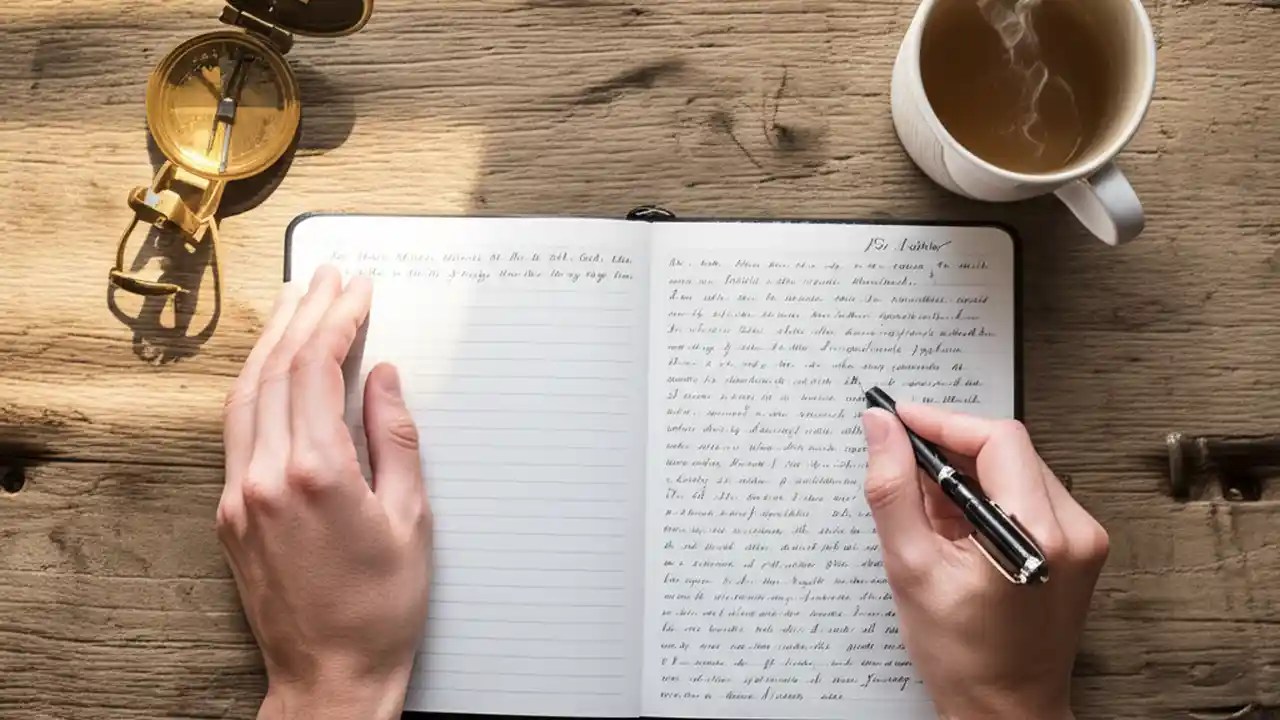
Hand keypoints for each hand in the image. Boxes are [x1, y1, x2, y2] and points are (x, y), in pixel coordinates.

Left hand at [218, 267, 431, 719]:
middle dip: (302, 315)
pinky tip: (273, 369)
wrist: (331, 675)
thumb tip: (381, 378)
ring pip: (245, 396)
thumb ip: (394, 437)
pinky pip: (237, 431)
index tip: (355, 289)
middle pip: (274, 371)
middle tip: (326, 277)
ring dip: (272, 344)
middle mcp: (264, 478)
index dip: (336, 320)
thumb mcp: (411, 518)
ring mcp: (238, 496)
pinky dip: (256, 387)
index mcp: (314, 475)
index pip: (315, 370)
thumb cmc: (381, 608)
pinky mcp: (229, 514)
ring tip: (297, 305)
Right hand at [861, 404, 1107, 719]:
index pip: (996, 439)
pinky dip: (987, 497)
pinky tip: (957, 527)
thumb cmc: (964, 656)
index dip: (943, 421)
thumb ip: (893, 489)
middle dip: (950, 449)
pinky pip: (1029, 495)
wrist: (1006, 710)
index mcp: (1038, 533)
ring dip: (968, 474)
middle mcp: (1073, 530)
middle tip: (904, 462)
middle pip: (1008, 449)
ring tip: (927, 510)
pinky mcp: (1079, 547)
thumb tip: (881, 428)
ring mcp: (1082, 539)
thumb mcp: (910, 568)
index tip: (902, 420)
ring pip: (1017, 469)